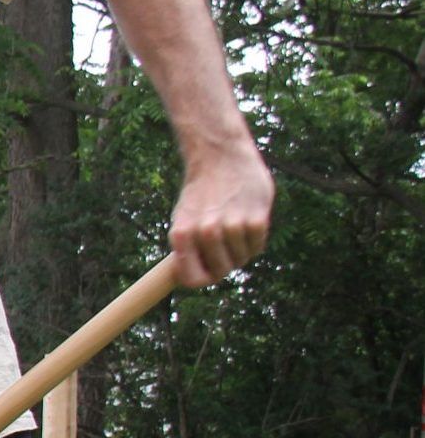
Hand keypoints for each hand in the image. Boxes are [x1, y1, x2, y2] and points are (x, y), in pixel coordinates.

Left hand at [170, 138, 272, 287]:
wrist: (222, 157)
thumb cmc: (201, 193)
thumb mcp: (183, 219)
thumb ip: (186, 249)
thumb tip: (188, 280)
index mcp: (182, 235)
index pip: (192, 279)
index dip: (202, 280)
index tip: (208, 274)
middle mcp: (204, 232)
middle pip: (220, 272)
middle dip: (224, 263)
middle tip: (224, 244)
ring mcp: (231, 226)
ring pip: (241, 260)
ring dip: (241, 249)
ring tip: (235, 225)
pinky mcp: (256, 220)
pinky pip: (257, 246)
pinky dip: (255, 239)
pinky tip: (248, 219)